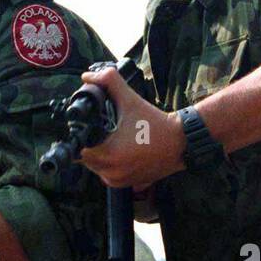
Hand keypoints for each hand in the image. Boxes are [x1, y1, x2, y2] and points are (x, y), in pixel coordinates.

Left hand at [77, 67, 184, 187]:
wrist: (181, 142)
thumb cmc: (155, 123)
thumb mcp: (130, 99)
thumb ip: (108, 82)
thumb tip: (88, 77)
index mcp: (109, 154)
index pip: (80, 149)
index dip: (83, 136)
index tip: (92, 128)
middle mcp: (113, 172)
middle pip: (87, 160)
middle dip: (91, 146)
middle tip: (103, 132)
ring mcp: (121, 181)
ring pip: (98, 169)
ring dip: (100, 157)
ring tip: (112, 142)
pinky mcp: (129, 184)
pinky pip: (110, 176)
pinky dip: (112, 166)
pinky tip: (121, 153)